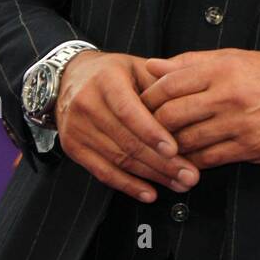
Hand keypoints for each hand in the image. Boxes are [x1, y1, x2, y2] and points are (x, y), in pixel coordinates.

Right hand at [55, 51, 199, 201]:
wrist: (70, 78)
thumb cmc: (112, 73)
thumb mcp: (137, 66)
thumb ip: (162, 83)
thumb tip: (190, 104)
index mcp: (105, 80)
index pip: (129, 111)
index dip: (151, 132)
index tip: (174, 150)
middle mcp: (86, 104)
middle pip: (127, 140)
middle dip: (161, 162)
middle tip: (189, 176)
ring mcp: (76, 128)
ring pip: (118, 159)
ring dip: (151, 176)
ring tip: (179, 184)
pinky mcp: (73, 147)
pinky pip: (103, 172)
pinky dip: (128, 185)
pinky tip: (149, 193)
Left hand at [140, 49, 259, 166]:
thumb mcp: (235, 58)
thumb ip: (192, 62)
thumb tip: (154, 65)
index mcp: (222, 68)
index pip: (169, 84)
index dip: (148, 97)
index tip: (140, 104)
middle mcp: (228, 95)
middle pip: (172, 115)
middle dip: (152, 126)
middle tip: (145, 130)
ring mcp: (238, 123)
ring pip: (187, 140)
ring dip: (170, 148)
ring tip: (162, 148)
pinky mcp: (249, 147)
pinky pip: (209, 158)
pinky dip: (192, 161)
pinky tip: (186, 160)